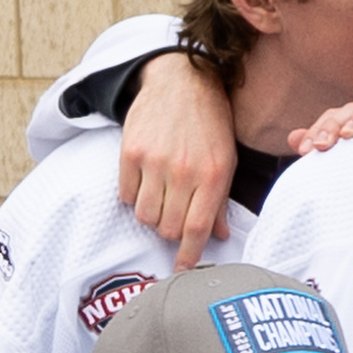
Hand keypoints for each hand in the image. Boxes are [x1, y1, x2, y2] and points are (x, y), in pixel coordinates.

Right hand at [119, 52, 239, 266]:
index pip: (198, 228)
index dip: (189, 254)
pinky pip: (125, 195)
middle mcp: (184, 171)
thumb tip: (219, 236)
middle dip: (170, 231)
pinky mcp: (130, 152)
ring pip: (145, 216)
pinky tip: (145, 181)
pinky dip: (133, 196)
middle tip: (174, 215)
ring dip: (151, 215)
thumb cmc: (210, 124)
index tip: (183, 270)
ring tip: (160, 196)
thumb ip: (220, 200)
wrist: (182, 82)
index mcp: (214, 175)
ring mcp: (155, 161)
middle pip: (167, 227)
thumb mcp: (226, 160)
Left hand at [288, 92, 352, 156]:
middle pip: (344, 113)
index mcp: (347, 119)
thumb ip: (318, 142)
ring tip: (347, 134)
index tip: (305, 150)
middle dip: (330, 128)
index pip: (328, 121)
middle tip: (321, 146)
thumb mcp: (341, 148)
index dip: (315, 133)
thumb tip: (293, 138)